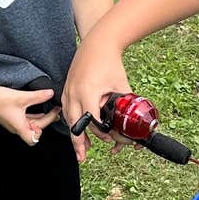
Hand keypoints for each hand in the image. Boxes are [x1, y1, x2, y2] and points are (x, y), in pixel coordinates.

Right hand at [0, 84, 60, 144]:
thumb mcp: (22, 97)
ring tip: (50, 109)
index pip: (34, 138)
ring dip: (41, 117)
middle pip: (35, 129)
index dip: (43, 129)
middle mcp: (16, 128)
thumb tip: (50, 93)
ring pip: (31, 124)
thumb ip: (38, 96)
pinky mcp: (11, 117)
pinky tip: (38, 108)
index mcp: (19, 127)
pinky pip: (25, 119)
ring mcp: (13, 123)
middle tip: (56, 109)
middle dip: (47, 120)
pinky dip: (34, 115)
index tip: (52, 114)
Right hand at [62, 46, 129, 162]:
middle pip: (74, 124)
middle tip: (83, 157)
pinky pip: (66, 108)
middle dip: (78, 142)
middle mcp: (74, 92)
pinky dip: (71, 120)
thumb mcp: (121, 84)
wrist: (98, 42)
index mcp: (88, 92)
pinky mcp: (67, 87)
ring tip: (81, 149)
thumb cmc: (109, 61)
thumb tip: (132, 117)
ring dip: (74, 133)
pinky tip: (77, 129)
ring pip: (67, 118)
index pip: (91, 121)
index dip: (100, 133)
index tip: (109, 139)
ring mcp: (68, 90)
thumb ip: (125, 102)